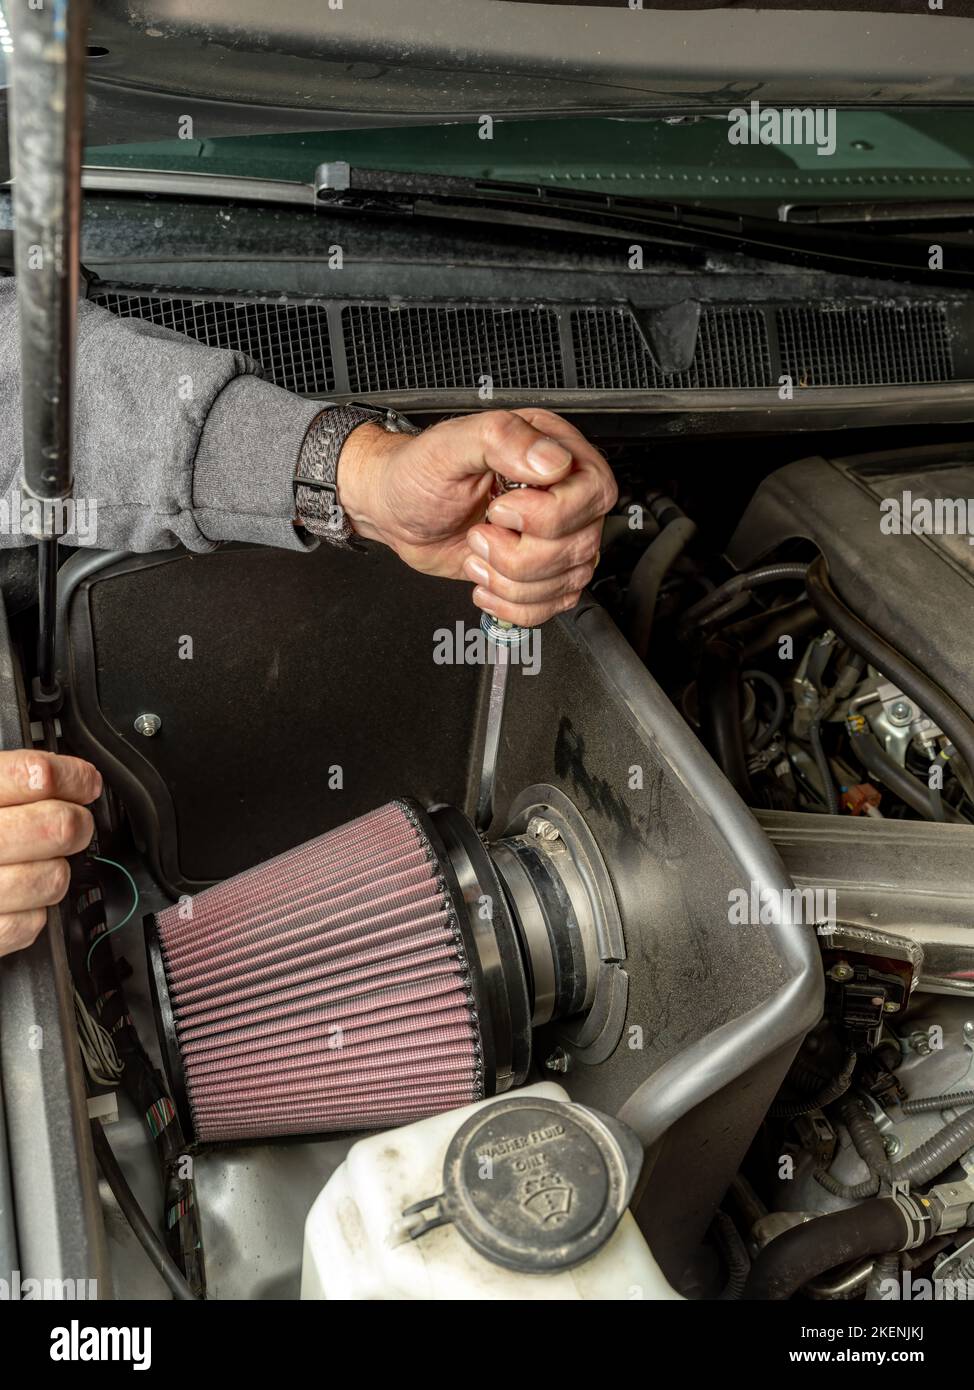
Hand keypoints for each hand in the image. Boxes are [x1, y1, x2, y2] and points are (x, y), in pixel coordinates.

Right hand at [0, 750, 99, 957]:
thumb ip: (0, 780)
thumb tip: (57, 775)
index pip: (36, 776)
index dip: (73, 777)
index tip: (83, 782)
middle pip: (57, 827)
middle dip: (76, 823)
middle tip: (71, 822)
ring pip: (53, 878)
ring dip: (55, 869)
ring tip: (35, 862)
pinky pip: (30, 923)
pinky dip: (31, 910)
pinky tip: (12, 896)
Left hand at [337, 408, 616, 624]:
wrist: (396, 512)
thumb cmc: (418, 474)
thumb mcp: (450, 446)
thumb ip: (501, 439)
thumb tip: (551, 461)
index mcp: (552, 450)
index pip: (592, 494)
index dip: (547, 515)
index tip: (499, 509)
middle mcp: (563, 493)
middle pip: (579, 545)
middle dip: (518, 554)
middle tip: (481, 531)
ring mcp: (557, 535)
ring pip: (567, 581)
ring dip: (510, 580)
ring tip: (479, 551)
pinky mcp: (543, 570)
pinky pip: (553, 604)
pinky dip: (514, 604)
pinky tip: (488, 581)